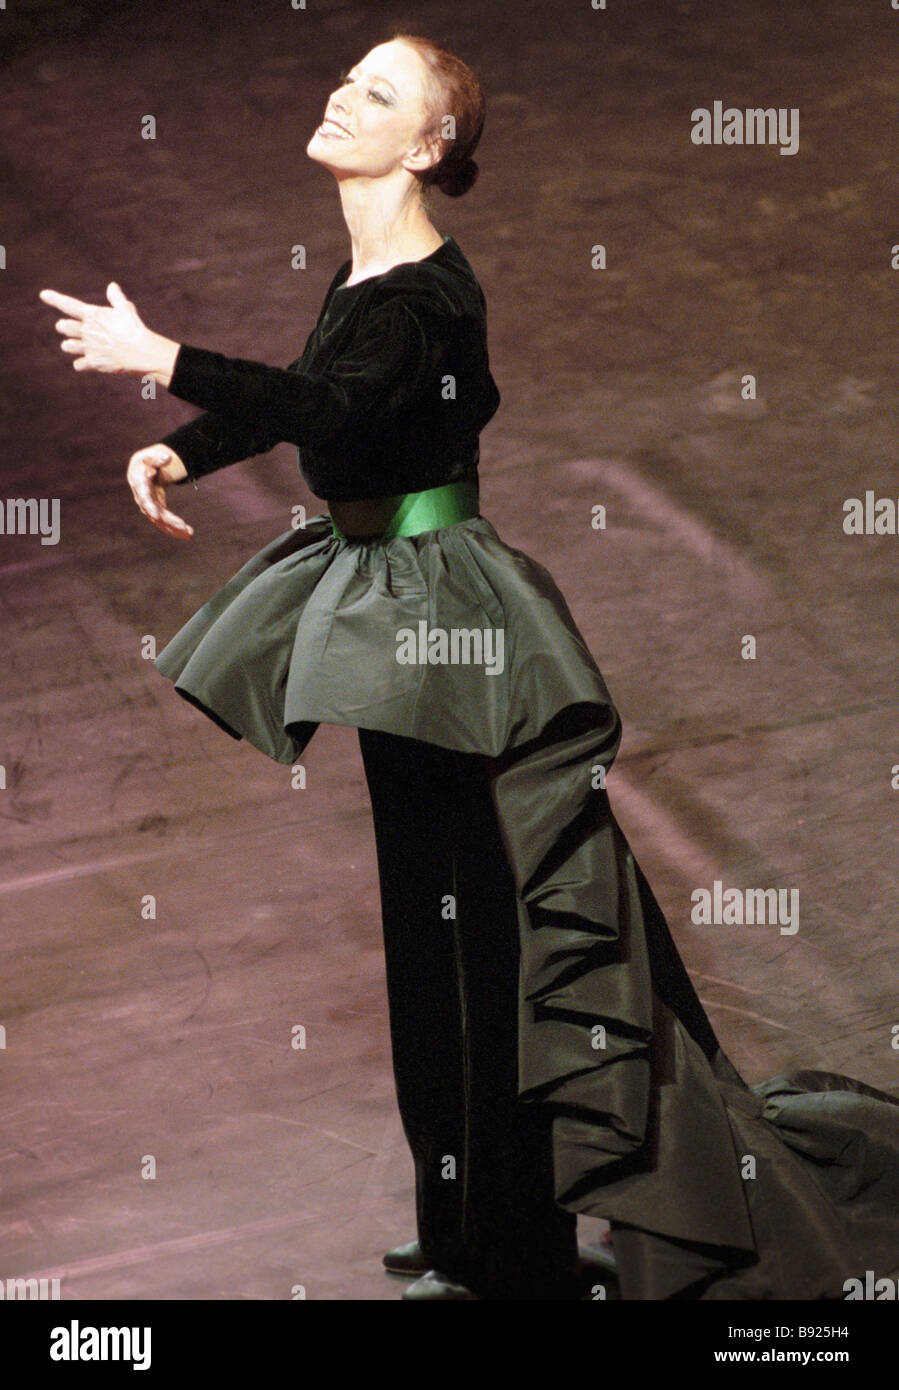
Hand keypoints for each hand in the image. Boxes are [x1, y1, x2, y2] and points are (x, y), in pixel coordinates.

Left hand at [38, 282, 173, 376]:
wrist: (142, 352)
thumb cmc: (135, 328)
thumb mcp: (126, 309)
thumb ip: (116, 298)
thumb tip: (112, 286)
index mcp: (93, 315)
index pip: (68, 305)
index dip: (54, 299)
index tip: (43, 294)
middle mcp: (87, 331)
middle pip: (63, 327)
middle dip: (63, 326)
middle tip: (67, 327)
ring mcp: (89, 347)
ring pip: (67, 346)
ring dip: (69, 345)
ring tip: (75, 344)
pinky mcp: (94, 362)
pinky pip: (78, 365)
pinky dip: (81, 363)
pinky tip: (87, 361)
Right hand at [127, 445, 194, 539]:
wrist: (141, 470)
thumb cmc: (146, 462)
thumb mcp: (150, 456)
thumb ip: (158, 457)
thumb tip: (167, 458)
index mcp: (139, 486)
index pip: (144, 498)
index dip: (149, 507)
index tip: (156, 515)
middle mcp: (143, 500)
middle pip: (155, 513)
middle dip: (169, 521)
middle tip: (183, 526)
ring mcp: (149, 508)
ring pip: (161, 522)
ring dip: (175, 529)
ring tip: (190, 534)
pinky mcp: (157, 512)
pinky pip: (165, 523)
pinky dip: (175, 529)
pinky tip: (187, 535)